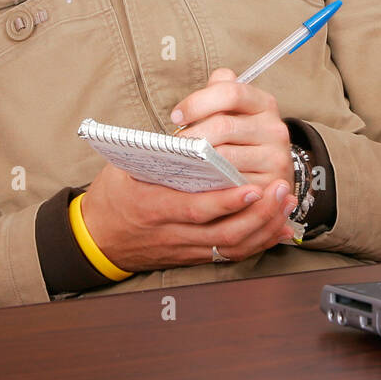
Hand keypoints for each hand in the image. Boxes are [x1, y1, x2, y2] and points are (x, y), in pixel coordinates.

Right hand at [79, 165, 297, 272]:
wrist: (96, 238)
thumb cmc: (113, 194)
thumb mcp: (125, 163)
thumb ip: (159, 145)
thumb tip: (194, 122)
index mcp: (151, 205)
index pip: (194, 208)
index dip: (226, 202)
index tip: (252, 187)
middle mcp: (170, 233)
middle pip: (222, 233)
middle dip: (256, 215)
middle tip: (280, 191)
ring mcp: (183, 249)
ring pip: (231, 247)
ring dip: (263, 227)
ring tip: (284, 204)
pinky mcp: (192, 257)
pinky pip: (230, 255)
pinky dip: (257, 242)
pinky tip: (277, 226)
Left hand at [170, 68, 294, 192]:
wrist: (272, 172)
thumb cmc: (244, 138)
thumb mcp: (237, 110)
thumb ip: (219, 92)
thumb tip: (207, 86)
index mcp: (264, 103)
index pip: (230, 92)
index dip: (198, 102)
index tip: (176, 116)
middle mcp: (275, 128)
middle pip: (224, 125)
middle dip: (193, 135)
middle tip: (175, 146)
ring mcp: (275, 157)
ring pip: (224, 155)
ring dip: (197, 159)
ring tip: (183, 160)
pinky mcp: (268, 183)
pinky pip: (231, 181)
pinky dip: (210, 180)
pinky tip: (198, 178)